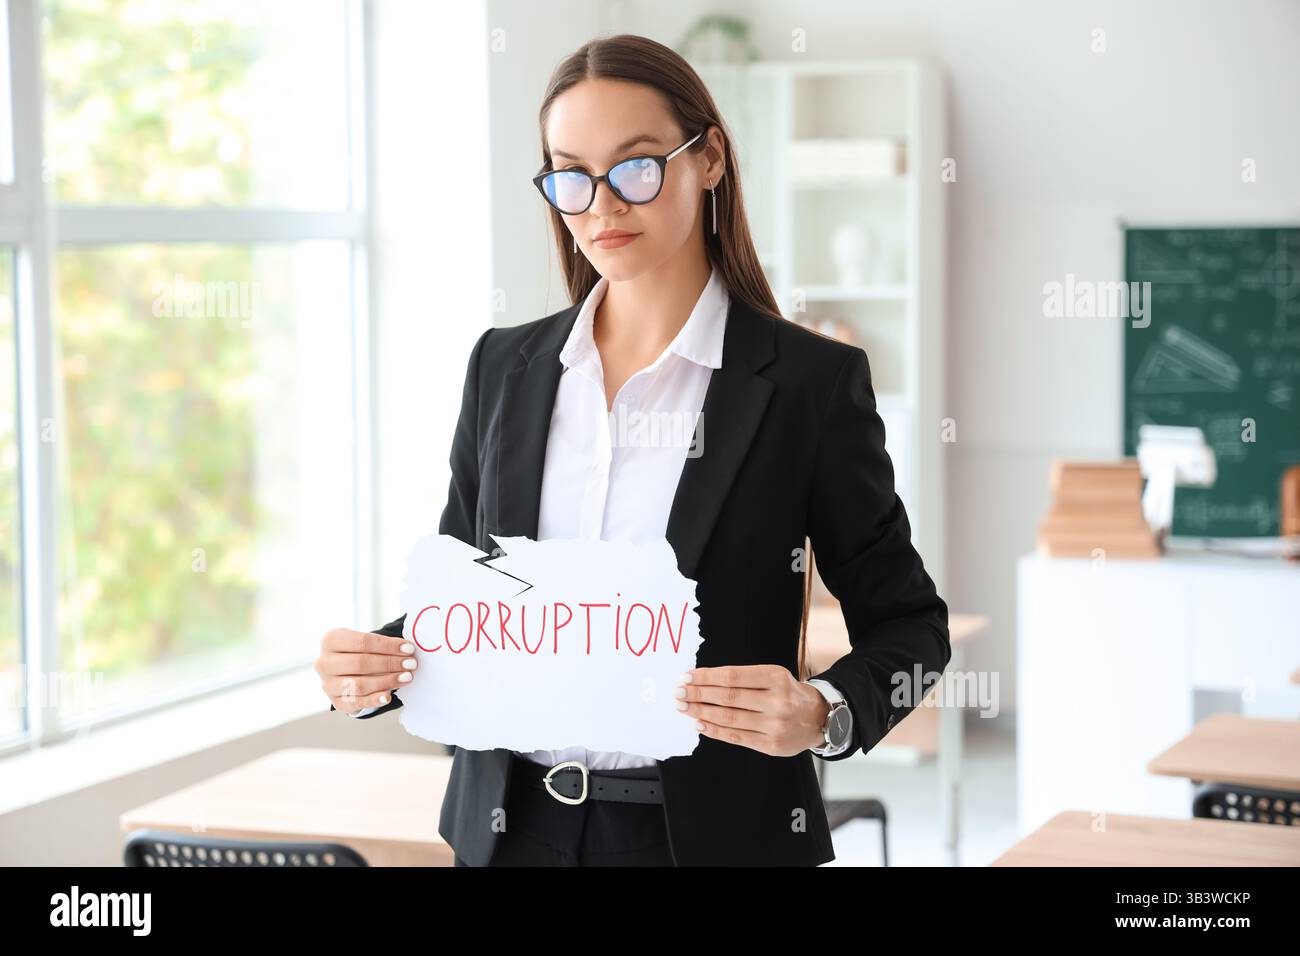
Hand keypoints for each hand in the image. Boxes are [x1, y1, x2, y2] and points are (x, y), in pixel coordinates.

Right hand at [315, 627, 417, 713]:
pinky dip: (374, 700)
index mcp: (330, 640)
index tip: (409, 649)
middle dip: (390, 663)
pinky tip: (388, 696)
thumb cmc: (359, 651)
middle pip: (360, 663)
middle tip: (411, 664)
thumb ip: (382, 644)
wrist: (344, 670)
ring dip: (386, 681)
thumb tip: (407, 651)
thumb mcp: (365, 641)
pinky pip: (356, 703)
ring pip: (358, 684)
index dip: (388, 646)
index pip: (362, 642)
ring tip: (406, 677)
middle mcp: (324, 662)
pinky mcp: (335, 702)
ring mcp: (327, 684)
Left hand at [675, 665, 830, 756]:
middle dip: (698, 694)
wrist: (819, 718)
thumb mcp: (773, 676)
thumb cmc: (788, 693)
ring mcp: (774, 725)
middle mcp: (777, 701)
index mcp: (775, 677)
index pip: (732, 676)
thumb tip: (703, 681)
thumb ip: (743, 678)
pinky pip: (735, 737)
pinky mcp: (771, 745)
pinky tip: (700, 724)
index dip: (705, 677)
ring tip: (684, 708)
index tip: (686, 676)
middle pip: (727, 697)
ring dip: (701, 712)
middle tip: (678, 692)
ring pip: (729, 718)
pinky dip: (714, 731)